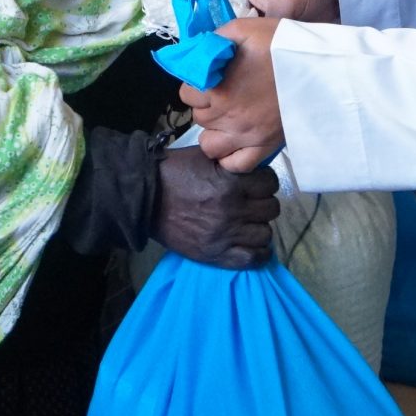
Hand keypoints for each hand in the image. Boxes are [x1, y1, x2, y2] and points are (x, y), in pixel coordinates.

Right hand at [152, 146, 279, 268]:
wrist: (144, 198)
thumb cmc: (173, 172)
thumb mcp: (205, 156)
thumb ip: (232, 162)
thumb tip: (252, 164)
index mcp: (231, 183)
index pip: (270, 183)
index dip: (264, 181)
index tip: (256, 183)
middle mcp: (233, 210)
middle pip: (270, 208)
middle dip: (262, 202)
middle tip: (251, 202)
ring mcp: (226, 235)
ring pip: (265, 233)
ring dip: (259, 226)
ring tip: (248, 223)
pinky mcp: (216, 254)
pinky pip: (252, 258)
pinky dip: (258, 253)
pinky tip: (253, 245)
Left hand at [182, 17, 283, 174]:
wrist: (319, 66)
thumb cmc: (281, 46)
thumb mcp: (243, 29)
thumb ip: (214, 39)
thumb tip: (195, 49)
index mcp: (218, 88)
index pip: (187, 95)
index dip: (196, 85)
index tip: (210, 79)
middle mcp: (228, 117)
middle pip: (198, 118)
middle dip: (207, 106)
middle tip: (223, 94)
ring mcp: (246, 136)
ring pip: (210, 146)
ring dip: (214, 132)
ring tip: (227, 119)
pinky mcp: (264, 148)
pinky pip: (235, 165)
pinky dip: (230, 157)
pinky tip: (236, 142)